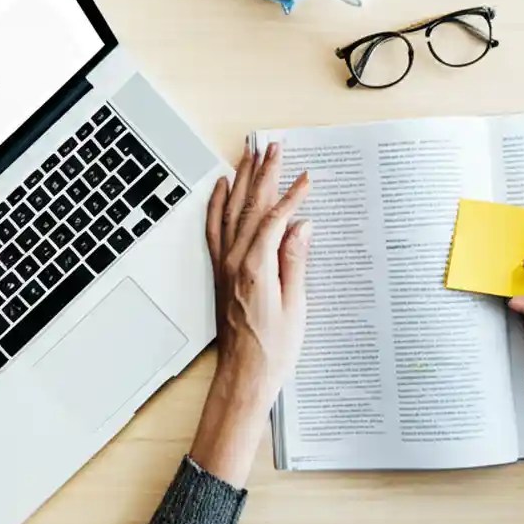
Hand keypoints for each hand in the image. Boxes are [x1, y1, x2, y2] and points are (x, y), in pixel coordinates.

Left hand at [189, 142, 310, 486]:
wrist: (244, 377)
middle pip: (250, 206)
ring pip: (232, 211)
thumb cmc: (274, 349)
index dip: (293, 195)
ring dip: (242, 180)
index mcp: (257, 267)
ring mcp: (224, 265)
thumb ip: (296, 261)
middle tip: (274, 146)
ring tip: (251, 154)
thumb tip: (301, 226)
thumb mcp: (296, 306)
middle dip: (264, 173)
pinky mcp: (221, 272)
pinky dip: (219, 205)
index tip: (308, 177)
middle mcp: (235, 261)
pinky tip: (224, 188)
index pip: (276, 219)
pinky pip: (215, 229)